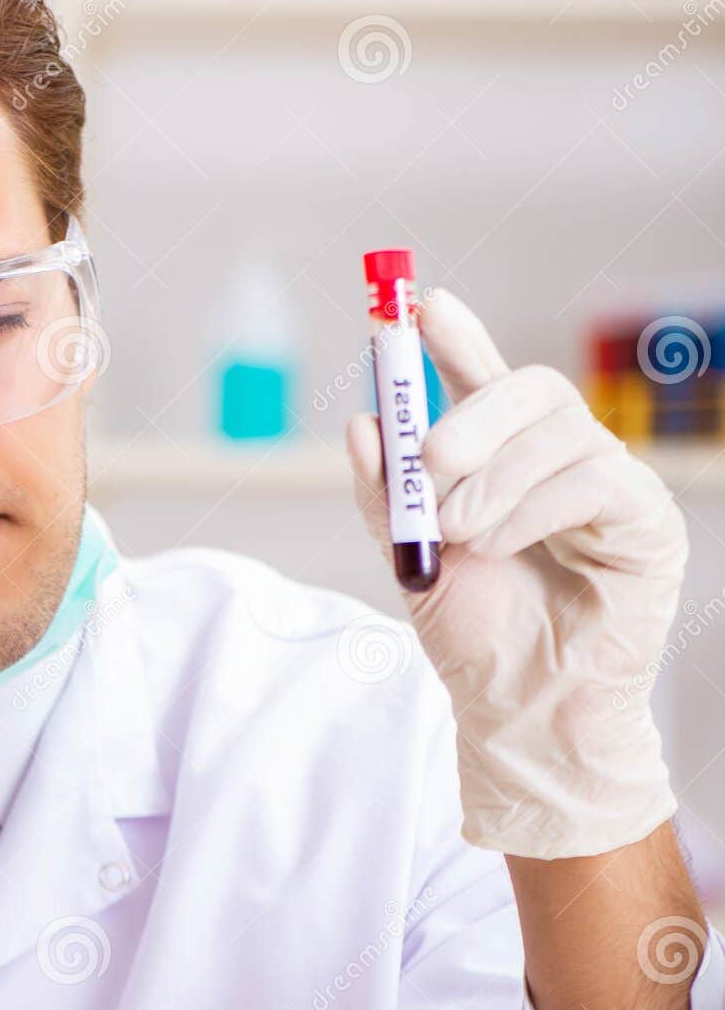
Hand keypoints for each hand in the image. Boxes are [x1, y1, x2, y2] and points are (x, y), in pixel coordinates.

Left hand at [347, 289, 687, 859]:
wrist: (515, 705)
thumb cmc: (471, 632)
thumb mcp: (408, 555)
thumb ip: (384, 491)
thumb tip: (362, 422)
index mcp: (503, 461)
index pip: (486, 381)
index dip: (457, 337)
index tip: (418, 304)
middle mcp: (561, 461)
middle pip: (531, 389)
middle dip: (472, 414)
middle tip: (429, 462)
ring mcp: (610, 487)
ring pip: (560, 434)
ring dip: (493, 481)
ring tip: (459, 534)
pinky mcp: (647, 524)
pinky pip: (596, 480)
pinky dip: (535, 508)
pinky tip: (504, 545)